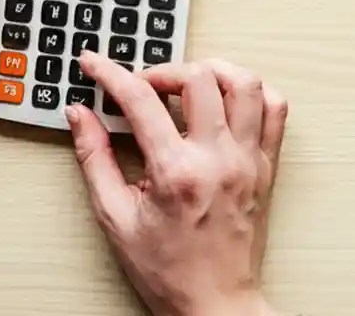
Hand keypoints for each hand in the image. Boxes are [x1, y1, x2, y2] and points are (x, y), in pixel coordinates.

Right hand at [65, 54, 288, 315]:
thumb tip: (80, 116)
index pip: (141, 100)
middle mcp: (218, 160)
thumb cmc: (168, 269)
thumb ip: (94, 158)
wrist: (215, 303)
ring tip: (186, 83)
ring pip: (245, 83)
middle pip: (198, 78)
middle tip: (142, 85)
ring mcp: (248, 161)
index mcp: (176, 173)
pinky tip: (225, 100)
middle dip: (162, 70)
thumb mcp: (114, 216)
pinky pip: (275, 109)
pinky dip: (251, 92)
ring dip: (212, 70)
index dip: (110, 73)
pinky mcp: (265, 166)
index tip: (95, 63)